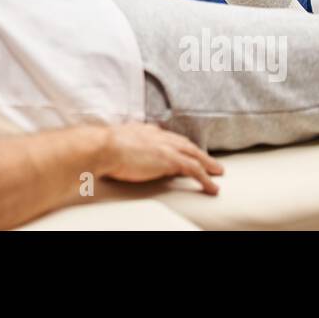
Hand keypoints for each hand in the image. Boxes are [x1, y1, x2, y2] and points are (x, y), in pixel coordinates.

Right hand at [101, 123, 222, 192]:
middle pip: (184, 143)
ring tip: (217, 172)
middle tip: (208, 159)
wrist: (103, 147)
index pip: (165, 136)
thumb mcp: (113, 142)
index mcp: (143, 131)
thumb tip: (116, 152)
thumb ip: (120, 145)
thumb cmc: (101, 147)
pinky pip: (194, 170)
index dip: (176, 143)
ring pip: (194, 154)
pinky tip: (212, 187)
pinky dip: (205, 178)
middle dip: (197, 151)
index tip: (182, 147)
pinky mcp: (170, 160)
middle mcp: (157, 135)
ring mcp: (165, 147)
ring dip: (207, 164)